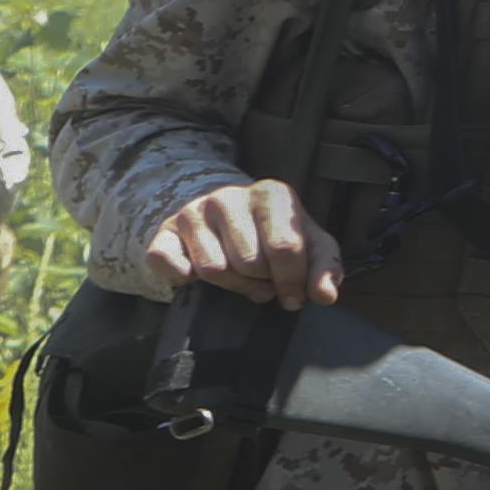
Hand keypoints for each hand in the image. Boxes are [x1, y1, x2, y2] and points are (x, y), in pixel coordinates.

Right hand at [147, 179, 344, 304]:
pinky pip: (173, 268)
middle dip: (259, 282)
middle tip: (263, 281)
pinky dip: (184, 280)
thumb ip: (324, 267)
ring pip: (213, 269)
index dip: (292, 281)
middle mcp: (228, 196)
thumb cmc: (271, 233)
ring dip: (230, 285)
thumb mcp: (308, 244)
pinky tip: (198, 274)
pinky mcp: (164, 232)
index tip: (294, 297)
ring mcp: (193, 212)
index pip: (284, 247)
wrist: (223, 216)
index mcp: (270, 193)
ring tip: (239, 278)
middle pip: (248, 262)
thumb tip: (325, 296)